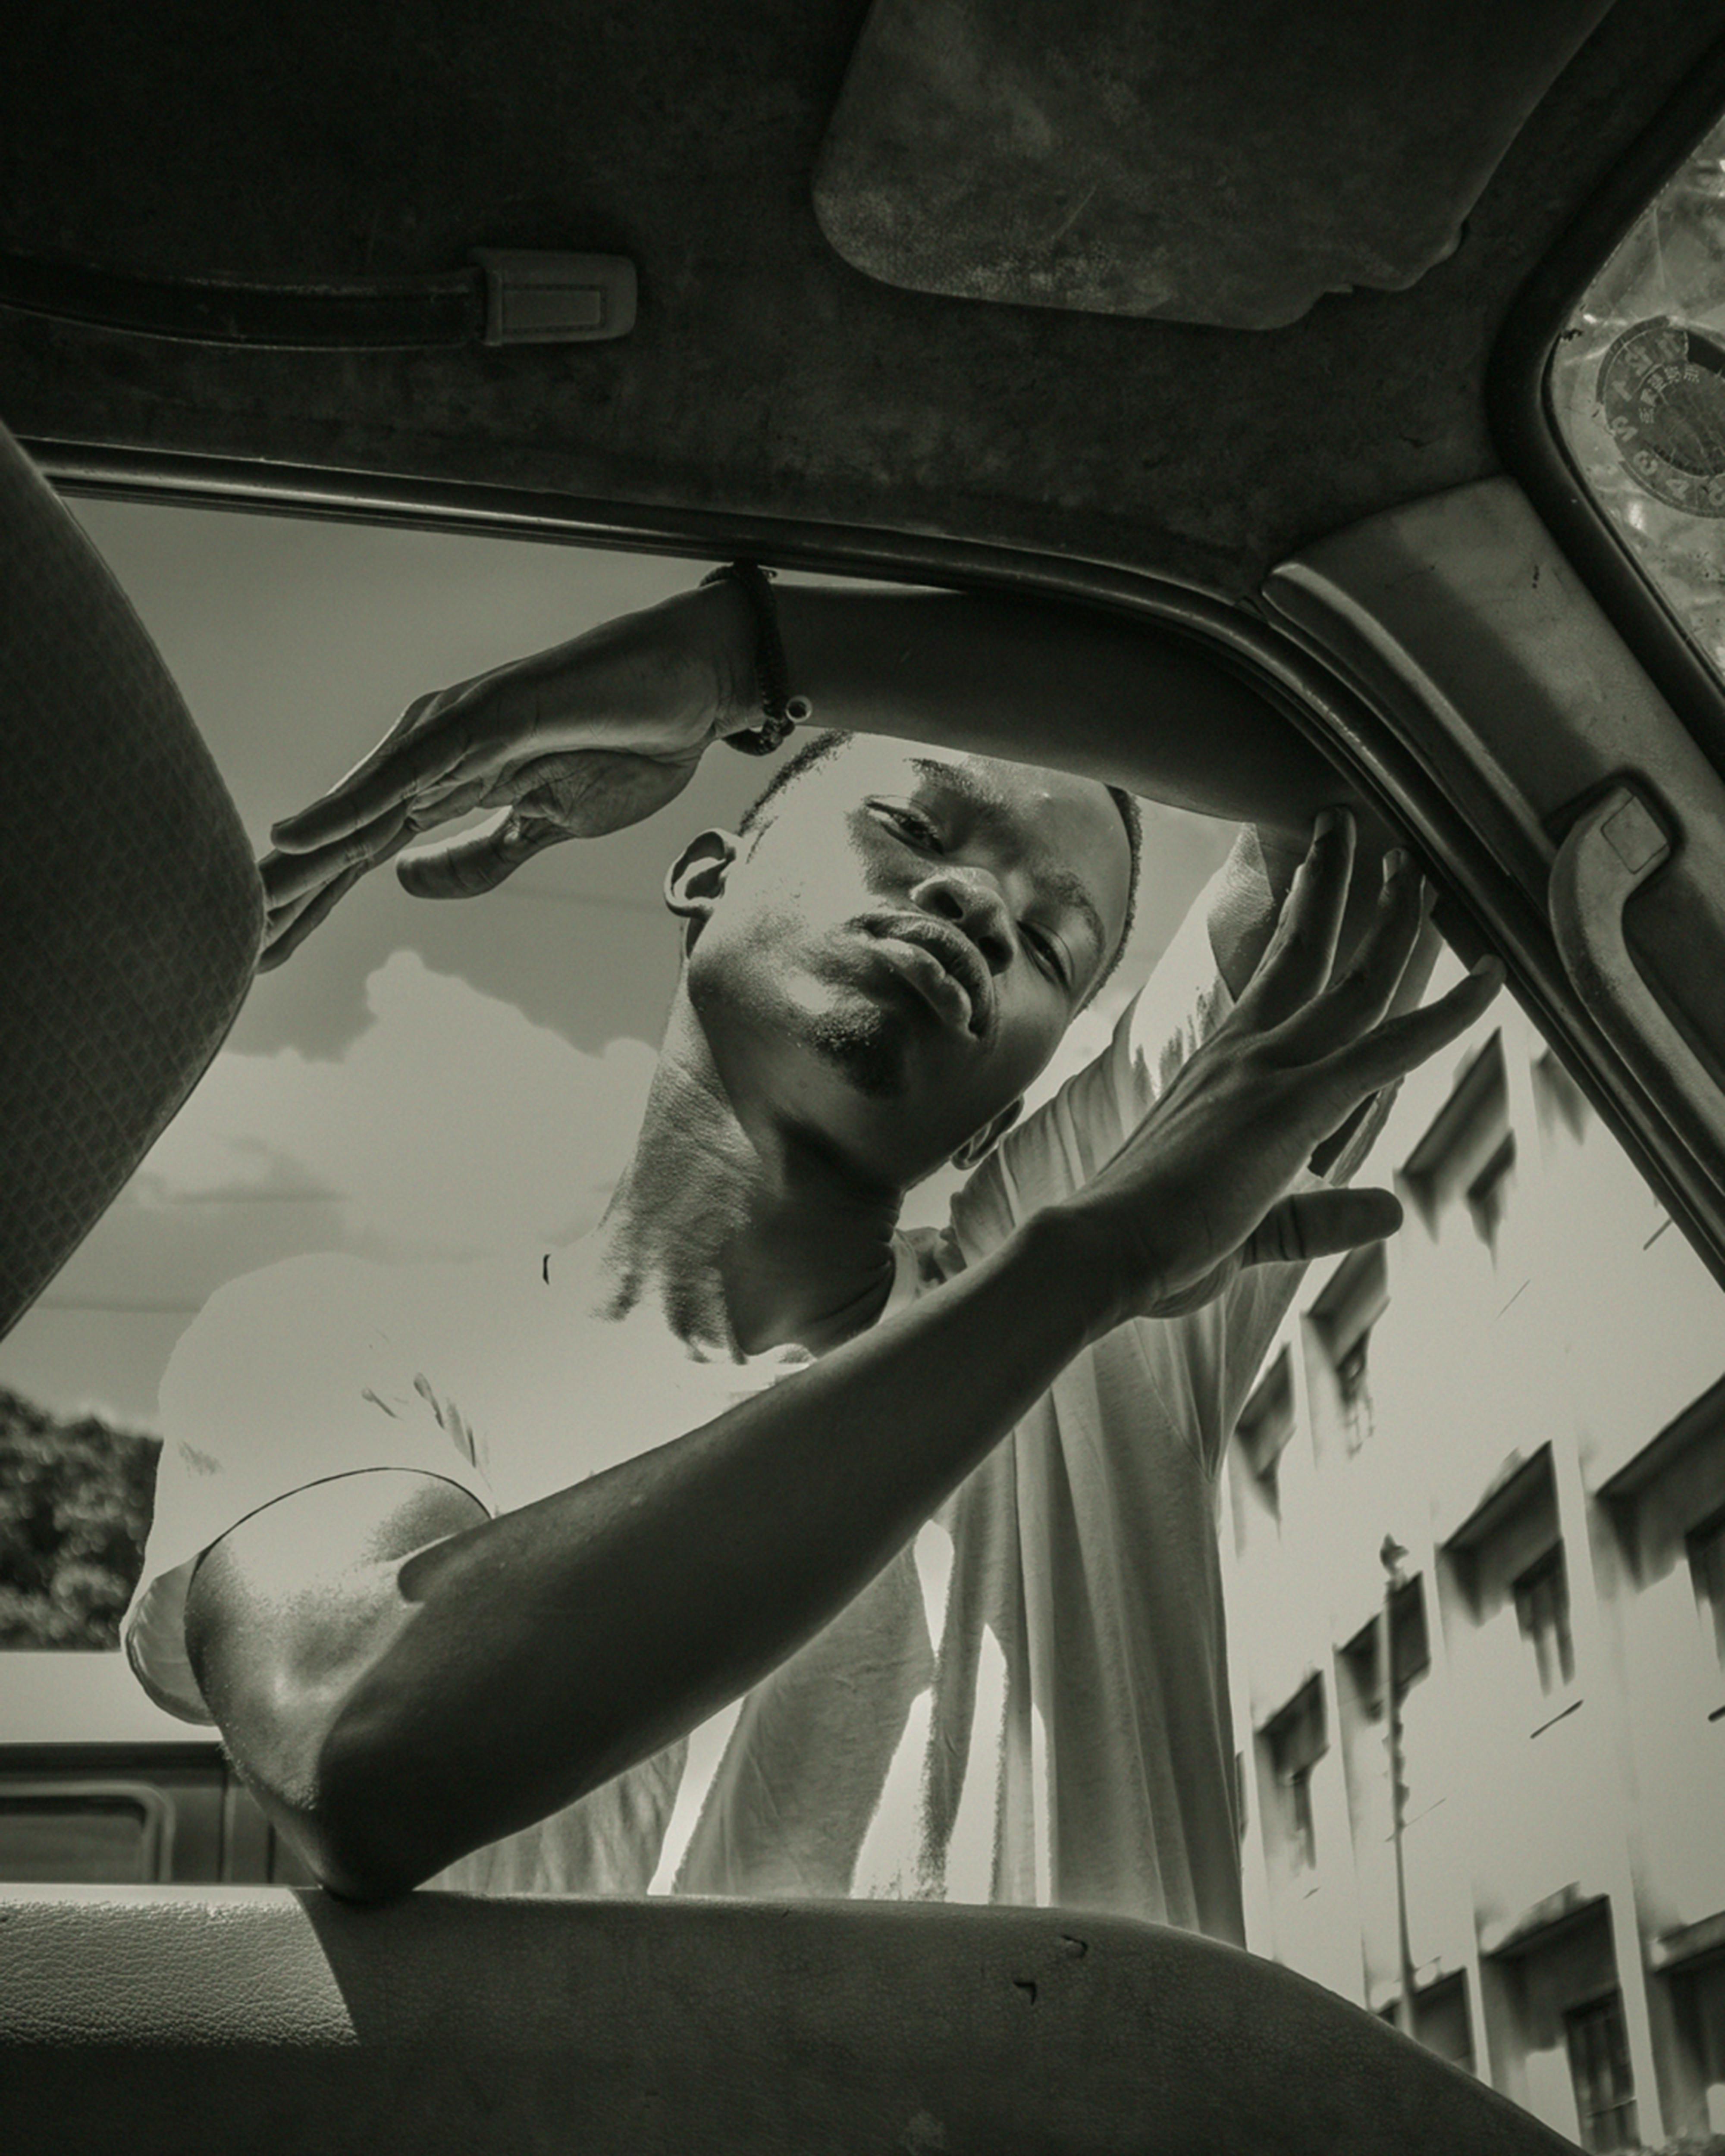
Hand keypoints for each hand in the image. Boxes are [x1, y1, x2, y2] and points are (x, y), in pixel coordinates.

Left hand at [256, 583, 754, 968]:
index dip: (312, 905)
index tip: (258, 956)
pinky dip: (351, 803)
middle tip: (220, 946)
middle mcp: (432, 756)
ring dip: (298, 859)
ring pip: (359, 805)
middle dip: (286, 891)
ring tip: (240, 902)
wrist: (691, 689)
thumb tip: (406, 883)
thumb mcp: (547, 827)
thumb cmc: (625, 746)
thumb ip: (482, 855)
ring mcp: (455, 732)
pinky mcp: (490, 716)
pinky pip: (410, 770)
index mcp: (446, 788)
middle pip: (343, 835)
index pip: (362, 856)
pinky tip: (300, 834)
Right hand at [1055, 810, 1502, 1325]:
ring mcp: (1270, 1072)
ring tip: (1419, 866)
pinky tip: (1492, 979)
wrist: (1100, 1247)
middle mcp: (1246, 1052)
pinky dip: (1449, 1013)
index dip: (1301, 920)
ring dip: (1393, 921)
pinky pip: (1390, 1048)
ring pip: (1354, 981)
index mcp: (1224, 1068)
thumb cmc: (1152, 1243)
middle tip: (1356, 827)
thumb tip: (1389, 1212)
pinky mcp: (1294, 1106)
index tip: (1316, 874)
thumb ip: (1323, 1215)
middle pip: (1306, 951)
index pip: (1271, 977)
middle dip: (1334, 884)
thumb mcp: (1252, 1228)